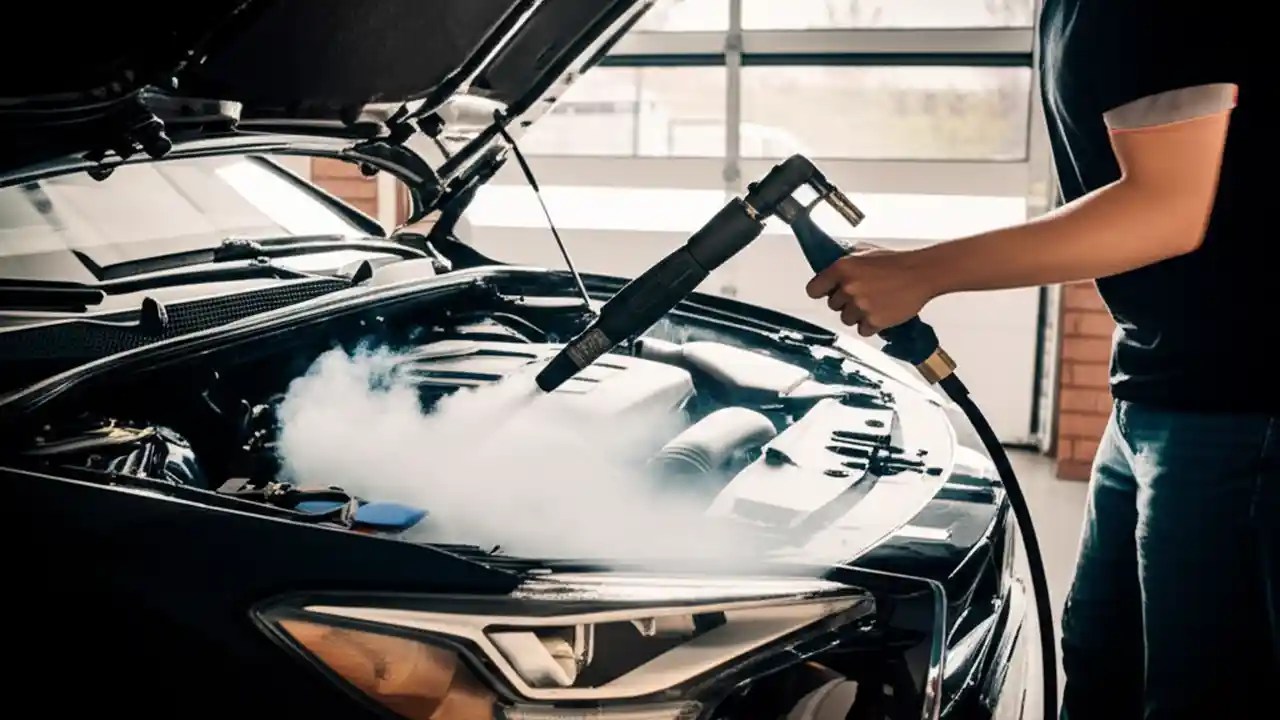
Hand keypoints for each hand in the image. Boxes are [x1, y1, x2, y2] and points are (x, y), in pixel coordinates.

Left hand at [804, 246, 937, 336]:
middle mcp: (847, 288)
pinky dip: (871, 325)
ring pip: (846, 319)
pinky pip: (863, 330)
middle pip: (832, 306)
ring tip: (875, 303)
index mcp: (841, 268)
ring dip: (858, 315)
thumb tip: (830, 272)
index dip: (822, 291)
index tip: (828, 292)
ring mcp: (860, 306)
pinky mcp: (873, 321)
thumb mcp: (864, 254)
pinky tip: (882, 312)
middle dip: (845, 302)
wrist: (921, 273)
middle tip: (864, 294)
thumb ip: (845, 264)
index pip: (813, 289)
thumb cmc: (895, 262)